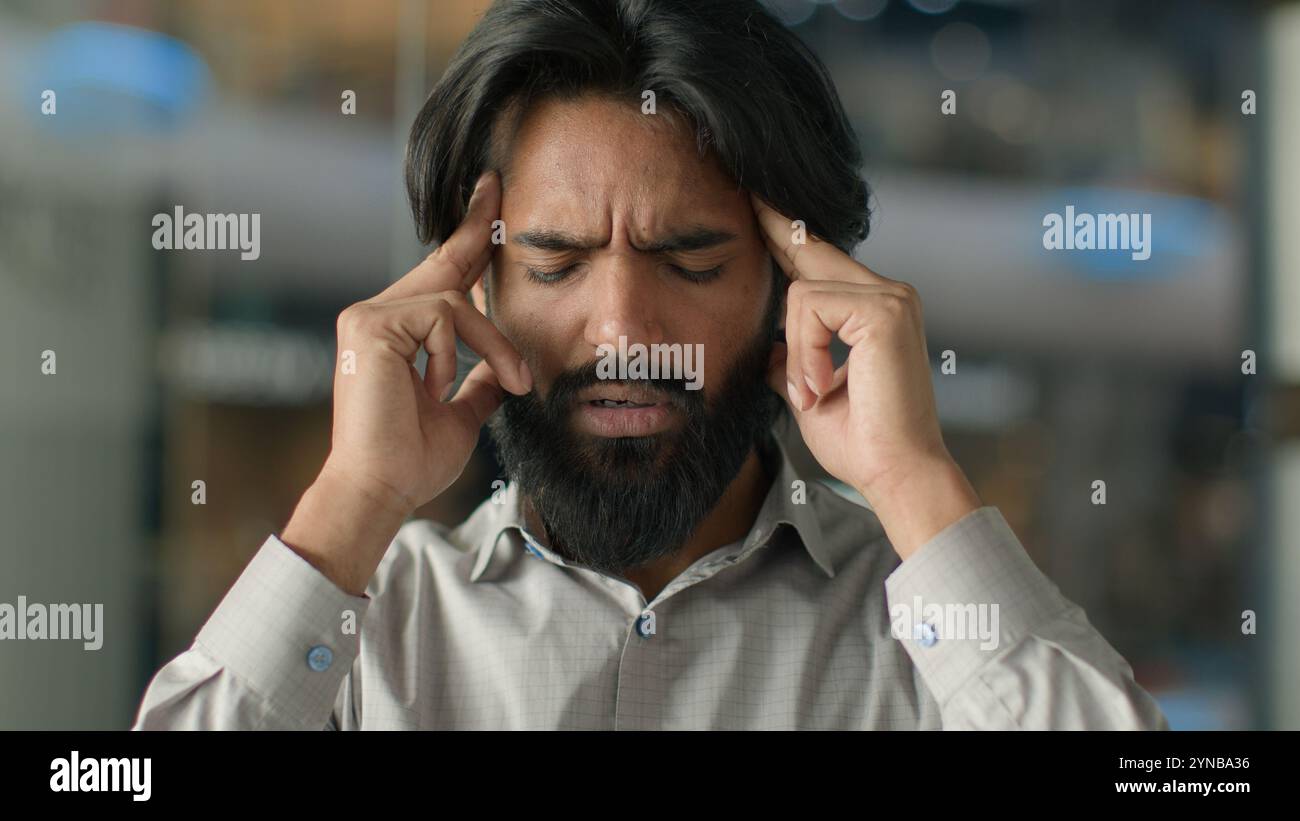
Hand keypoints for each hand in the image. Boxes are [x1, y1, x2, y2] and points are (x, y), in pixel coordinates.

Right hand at [282, 171, 530, 593]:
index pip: (440, 281)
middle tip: (495, 186)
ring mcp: (370, 316)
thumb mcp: (460, 413)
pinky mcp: (373, 325)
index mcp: (396, 334)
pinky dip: (468, 351)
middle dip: (475, 227)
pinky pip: (447, 316)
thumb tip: (505, 369)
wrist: (380, 490)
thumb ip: (479, 383)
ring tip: (517, 382)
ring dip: (497, 344)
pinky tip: (444, 388)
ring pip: (457, 301)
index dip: (468, 245)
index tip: (489, 206)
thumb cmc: (411, 461)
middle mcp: (376, 316)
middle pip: (441, 264)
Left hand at [751, 193, 979, 559]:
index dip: (784, 236)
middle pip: (811, 250)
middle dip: (773, 227)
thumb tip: (763, 345)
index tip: (755, 207)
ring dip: (795, 353)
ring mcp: (891, 298)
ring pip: (802, 293)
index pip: (820, 263)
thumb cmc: (860, 442)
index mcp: (874, 312)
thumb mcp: (809, 392)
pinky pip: (810, 309)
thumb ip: (789, 360)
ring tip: (812, 393)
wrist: (895, 472)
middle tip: (744, 190)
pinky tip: (820, 387)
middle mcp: (888, 296)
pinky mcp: (884, 311)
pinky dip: (804, 353)